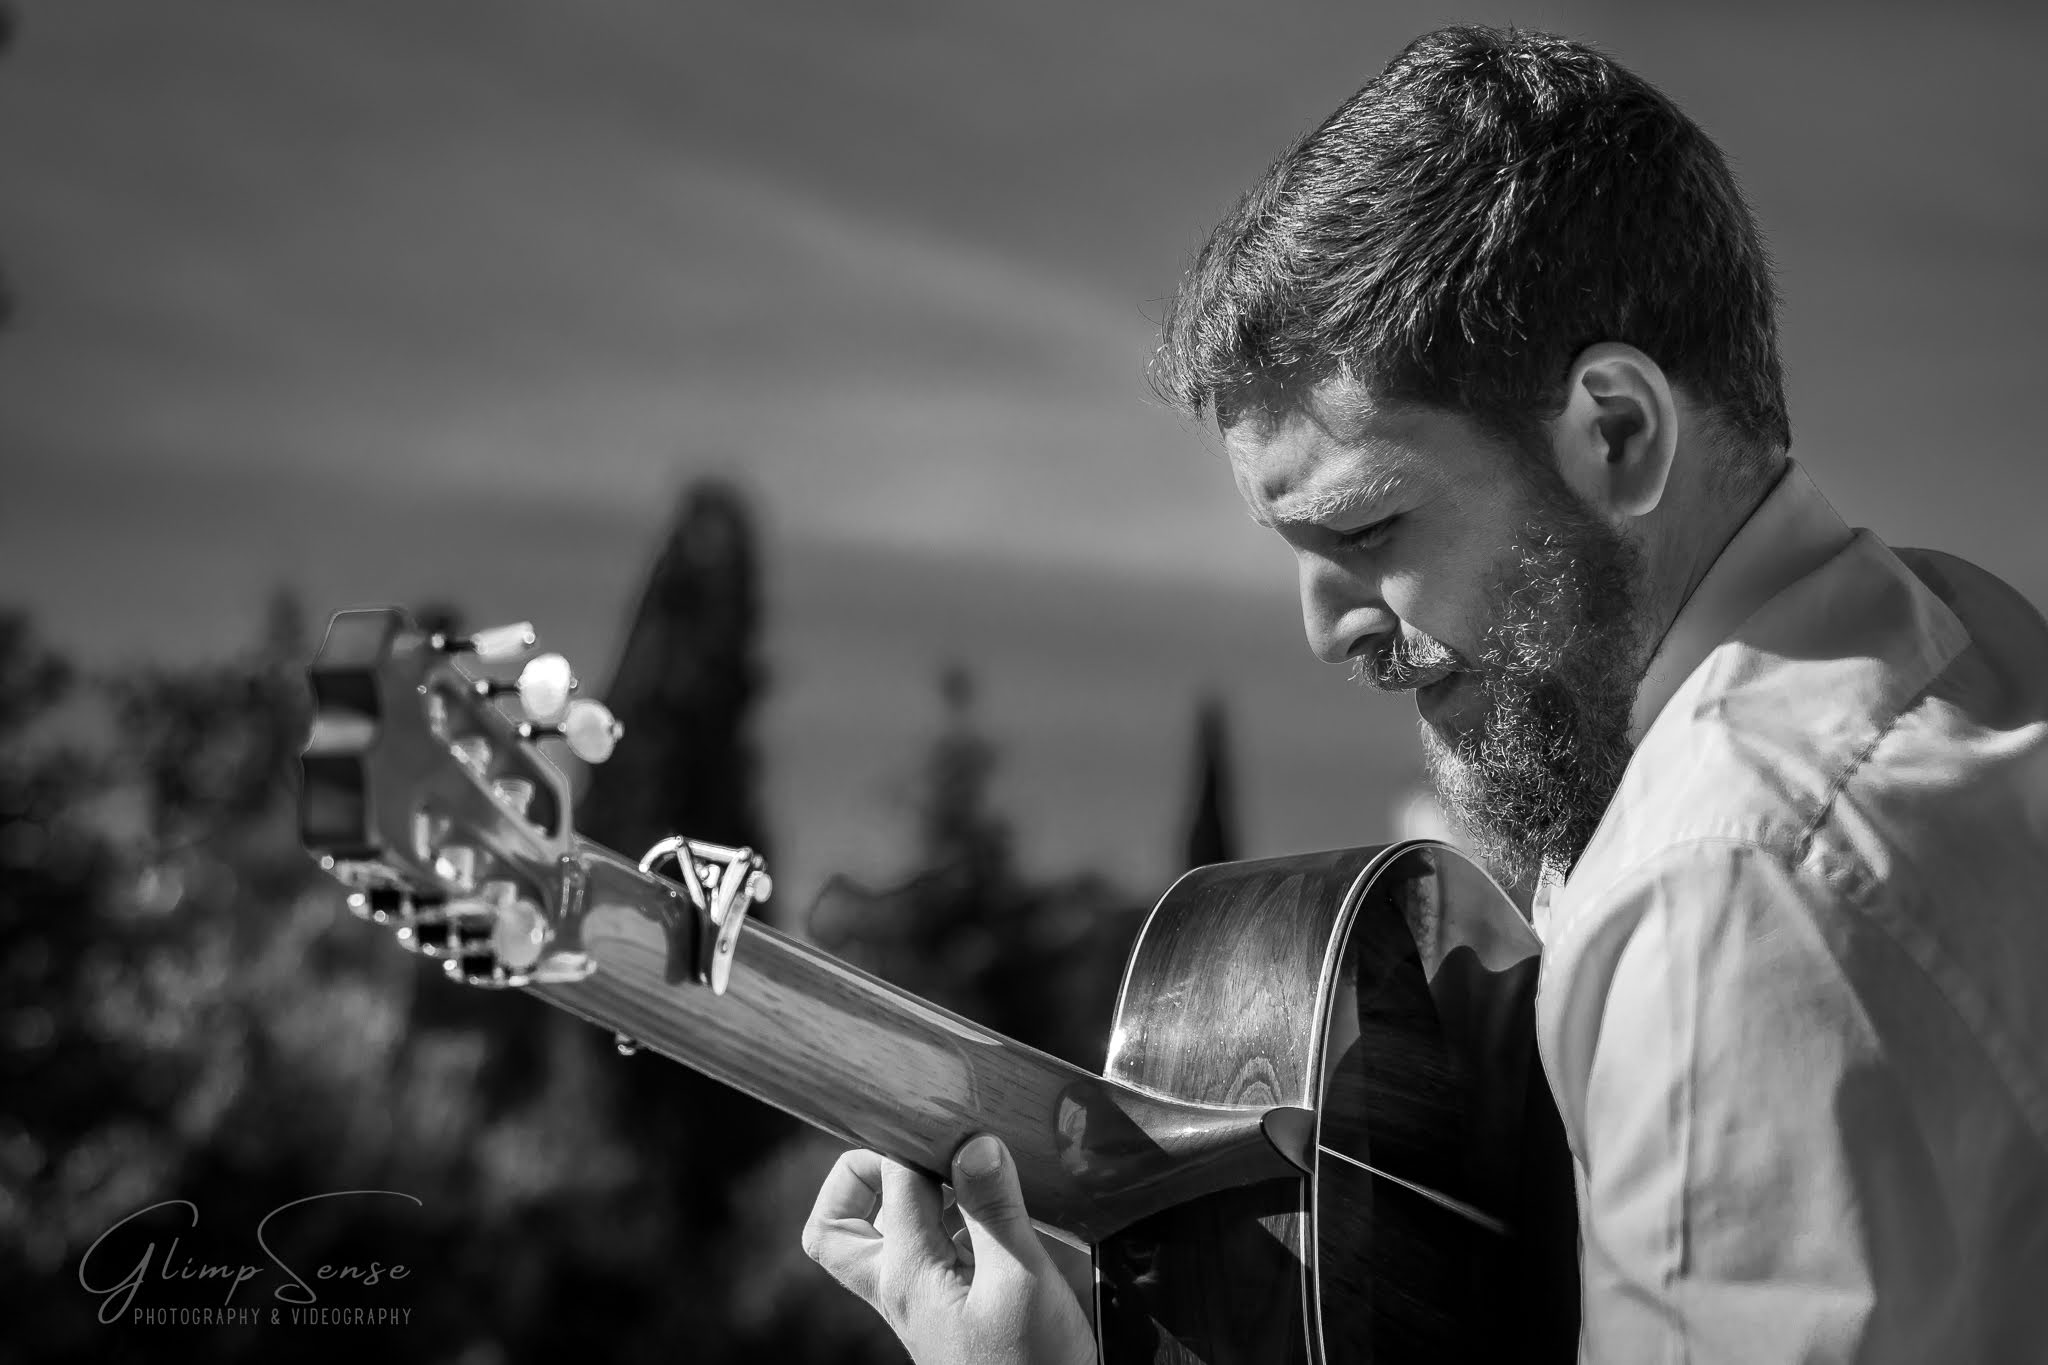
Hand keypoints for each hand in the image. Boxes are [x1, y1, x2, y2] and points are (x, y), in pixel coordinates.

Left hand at [802, 1134, 1097, 1364]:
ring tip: (967, 1181)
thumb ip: (995, 1209)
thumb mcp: (1022, 1280)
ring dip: (907, 1200)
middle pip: (837, 1225)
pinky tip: (993, 1219)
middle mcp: (899, 1289)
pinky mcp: (945, 1314)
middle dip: (865, 1177)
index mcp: (907, 1274)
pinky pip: (921, 1257)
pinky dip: (942, 1226)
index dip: (921, 1143)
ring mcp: (918, 1305)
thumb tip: (973, 1144)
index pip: (889, 1182)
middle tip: (922, 1159)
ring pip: (877, 1241)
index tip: (964, 1130)